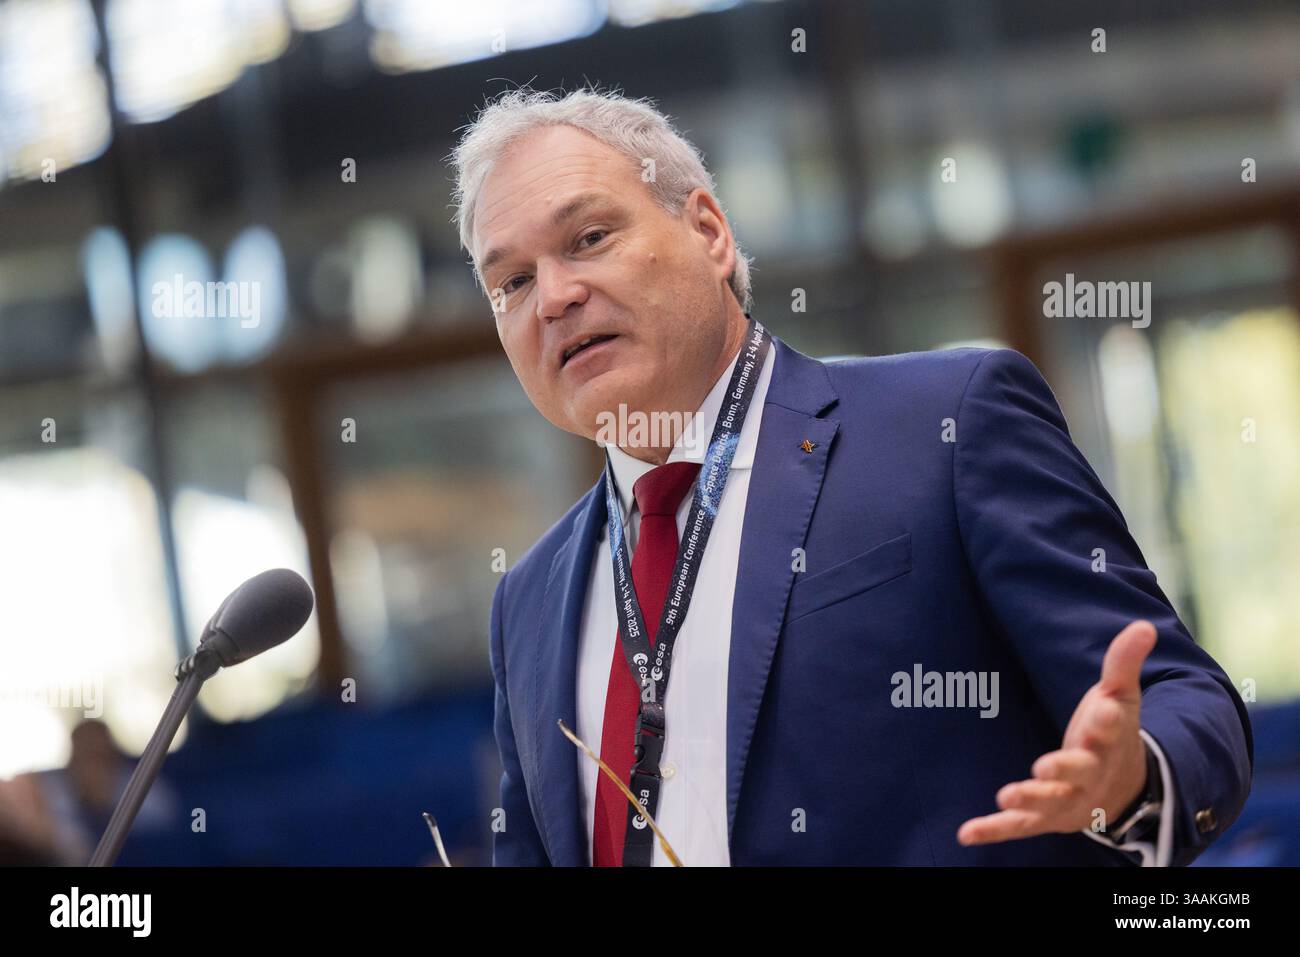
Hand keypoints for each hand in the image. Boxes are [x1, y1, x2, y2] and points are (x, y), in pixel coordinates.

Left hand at [956, 619, 1155, 846]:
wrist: (1123, 788)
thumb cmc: (1113, 734)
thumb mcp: (1121, 696)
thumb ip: (1124, 662)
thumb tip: (1144, 625)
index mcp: (1108, 742)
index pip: (1112, 731)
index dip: (1108, 721)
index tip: (1105, 711)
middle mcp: (1089, 775)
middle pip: (1078, 772)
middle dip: (1064, 769)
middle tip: (1044, 766)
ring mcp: (1066, 800)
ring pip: (1048, 803)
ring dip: (1028, 800)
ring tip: (1006, 795)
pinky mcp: (1043, 817)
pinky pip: (1017, 826)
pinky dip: (993, 830)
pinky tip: (967, 833)